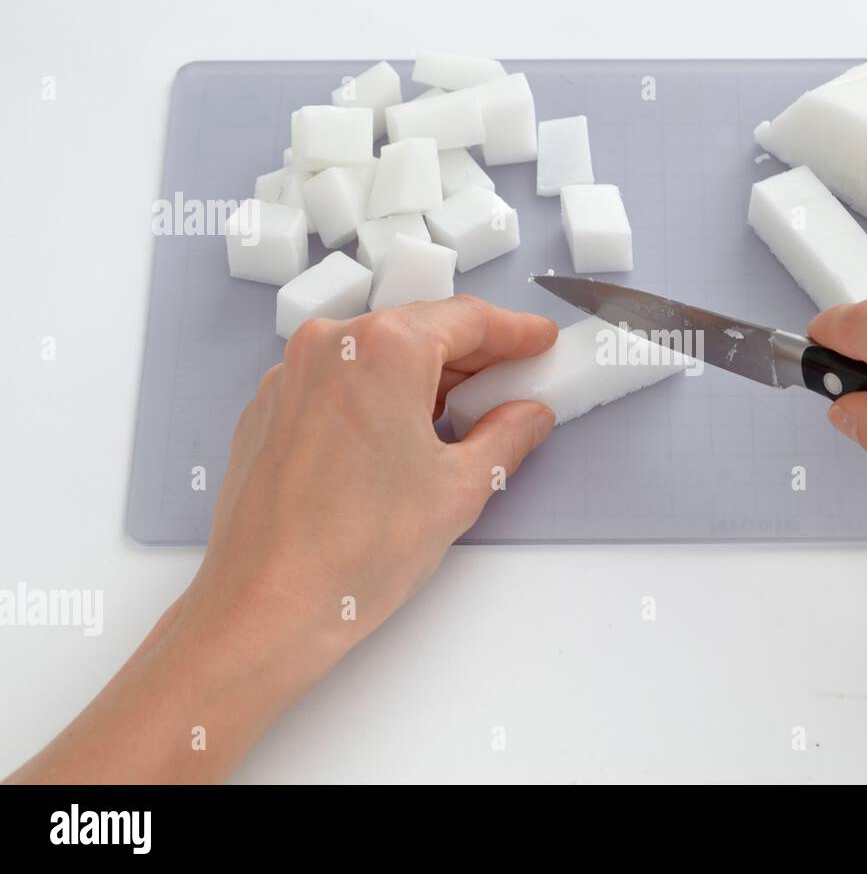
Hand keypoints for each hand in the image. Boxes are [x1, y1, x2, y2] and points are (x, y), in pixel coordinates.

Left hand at [9, 296, 557, 781]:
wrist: (267, 608)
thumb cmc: (353, 552)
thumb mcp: (459, 489)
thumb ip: (506, 439)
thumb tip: (526, 418)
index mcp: (382, 351)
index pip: (466, 320)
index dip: (513, 331)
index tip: (537, 340)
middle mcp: (329, 347)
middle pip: (418, 331)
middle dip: (471, 356)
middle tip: (513, 380)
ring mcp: (290, 378)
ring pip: (376, 357)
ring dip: (423, 378)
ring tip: (464, 418)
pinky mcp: (268, 412)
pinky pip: (338, 384)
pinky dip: (377, 397)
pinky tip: (402, 439)